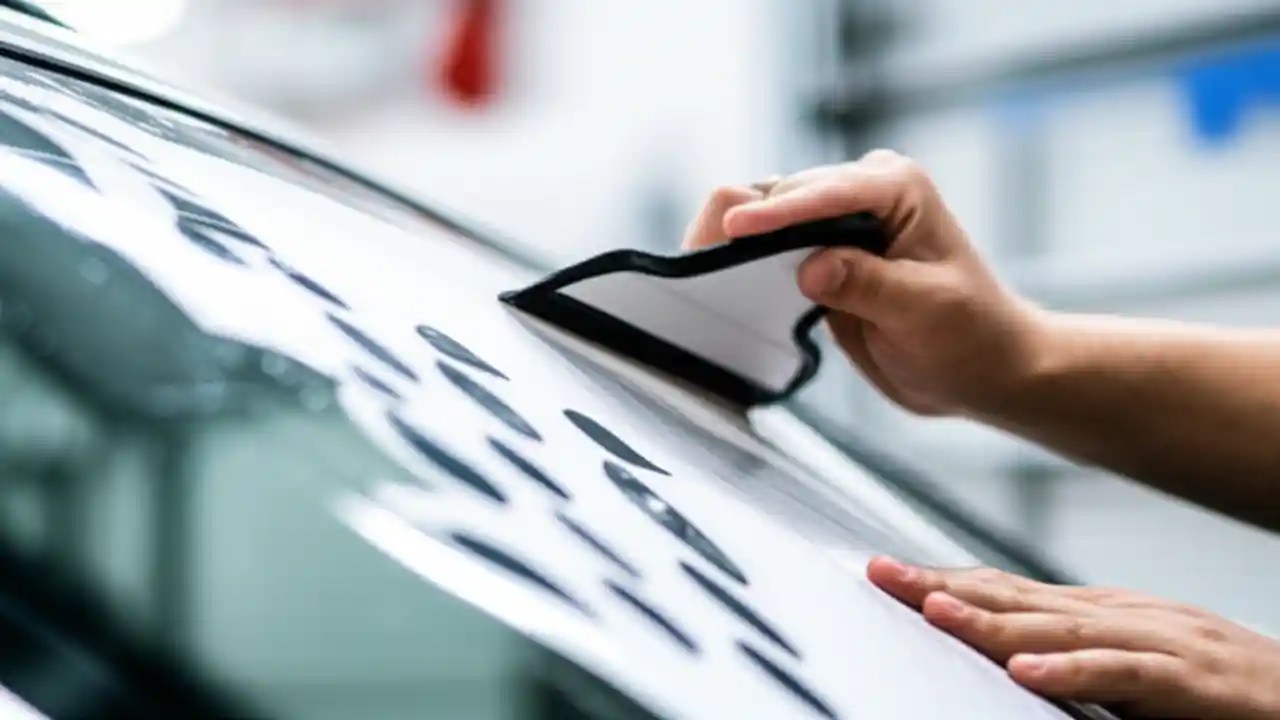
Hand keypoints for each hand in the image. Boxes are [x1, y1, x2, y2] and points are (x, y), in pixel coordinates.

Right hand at [683, 151, 1043, 415]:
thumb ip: (868, 285)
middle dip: (742, 222)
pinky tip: (718, 281)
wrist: (983, 367)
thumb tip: (810, 269)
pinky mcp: (819, 256)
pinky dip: (742, 263)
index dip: (777, 213)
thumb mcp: (926, 310)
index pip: (822, 192)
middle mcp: (861, 192)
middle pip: (782, 193)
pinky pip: (768, 251)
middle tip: (697, 258)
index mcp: (894, 187)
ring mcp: (836, 223)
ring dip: (732, 241)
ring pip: (766, 218)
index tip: (732, 231)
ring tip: (694, 267)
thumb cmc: (971, 335)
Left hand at [867, 557, 1279, 718]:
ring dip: (991, 621)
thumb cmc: (1209, 681)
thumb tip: (997, 652)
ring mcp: (1152, 641)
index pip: (1002, 588)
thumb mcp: (1122, 658)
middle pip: (1014, 598)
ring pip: (1058, 629)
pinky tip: (1027, 673)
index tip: (883, 573)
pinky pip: (1122, 675)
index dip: (942, 579)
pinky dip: (1072, 672)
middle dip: (944, 588)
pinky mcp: (1187, 679)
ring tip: (934, 611)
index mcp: (1095, 609)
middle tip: (881, 576)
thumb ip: (1065, 653)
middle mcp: (1116, 614)